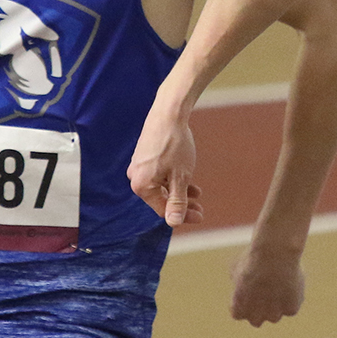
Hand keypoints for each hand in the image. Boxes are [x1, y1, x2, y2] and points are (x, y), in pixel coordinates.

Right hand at [127, 103, 203, 224]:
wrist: (168, 113)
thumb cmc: (174, 145)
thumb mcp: (180, 177)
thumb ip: (177, 201)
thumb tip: (173, 223)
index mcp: (141, 186)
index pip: (163, 210)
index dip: (183, 216)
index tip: (200, 216)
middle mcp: (136, 177)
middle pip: (161, 198)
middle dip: (182, 204)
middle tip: (200, 208)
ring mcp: (139, 166)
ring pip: (161, 186)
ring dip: (179, 191)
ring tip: (197, 193)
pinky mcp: (144, 157)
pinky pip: (159, 175)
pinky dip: (173, 179)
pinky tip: (187, 179)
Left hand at [230, 244, 304, 325]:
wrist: (275, 255)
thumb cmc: (254, 258)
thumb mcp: (237, 268)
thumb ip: (239, 283)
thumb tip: (243, 284)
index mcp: (238, 308)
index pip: (239, 314)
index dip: (244, 302)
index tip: (248, 289)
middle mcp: (255, 316)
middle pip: (256, 320)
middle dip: (259, 309)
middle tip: (265, 291)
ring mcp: (274, 315)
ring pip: (275, 316)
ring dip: (276, 305)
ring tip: (279, 283)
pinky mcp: (291, 310)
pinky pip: (291, 307)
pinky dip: (291, 298)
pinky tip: (290, 282)